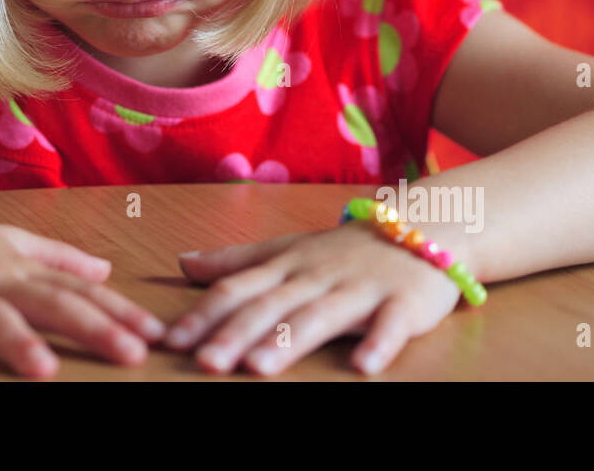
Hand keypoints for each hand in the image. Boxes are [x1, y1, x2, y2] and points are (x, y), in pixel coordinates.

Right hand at [0, 189, 166, 376]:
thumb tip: (105, 270)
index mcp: (18, 268)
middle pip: (49, 301)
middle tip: (131, 355)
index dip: (119, 312)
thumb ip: (58, 258)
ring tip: (43, 371)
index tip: (159, 335)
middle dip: (92, 328)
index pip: (78, 290)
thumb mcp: (9, 243)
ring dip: (14, 340)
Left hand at [164, 221, 471, 375]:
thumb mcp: (287, 250)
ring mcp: (360, 288)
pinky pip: (391, 324)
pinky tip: (362, 366)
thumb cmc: (345, 250)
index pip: (238, 288)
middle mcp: (317, 276)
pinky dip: (379, 343)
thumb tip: (182, 262)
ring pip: (321, 315)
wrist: (423, 225)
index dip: (204, 315)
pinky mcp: (404, 302)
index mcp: (287, 266)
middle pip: (272, 306)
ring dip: (290, 340)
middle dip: (236, 334)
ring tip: (259, 368)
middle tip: (205, 363)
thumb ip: (237, 262)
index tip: (170, 341)